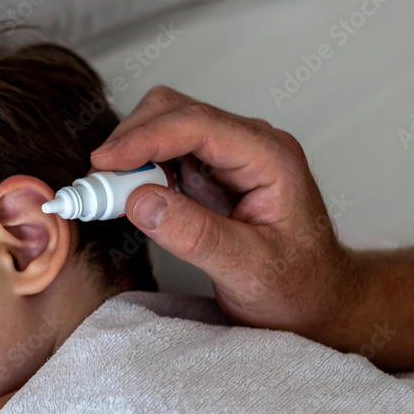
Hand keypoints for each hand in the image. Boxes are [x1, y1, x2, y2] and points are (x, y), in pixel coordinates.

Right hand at [90, 85, 361, 337]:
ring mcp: (227, 156)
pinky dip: (134, 170)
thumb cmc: (297, 288)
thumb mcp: (249, 271)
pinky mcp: (208, 173)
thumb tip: (139, 200)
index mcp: (270, 157)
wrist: (315, 301)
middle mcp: (248, 145)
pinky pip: (162, 155)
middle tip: (97, 187)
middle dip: (130, 141)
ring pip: (163, 127)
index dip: (145, 138)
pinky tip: (124, 199)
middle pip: (174, 111)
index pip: (198, 124)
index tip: (104, 163)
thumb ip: (196, 236)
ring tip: (106, 197)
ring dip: (129, 154)